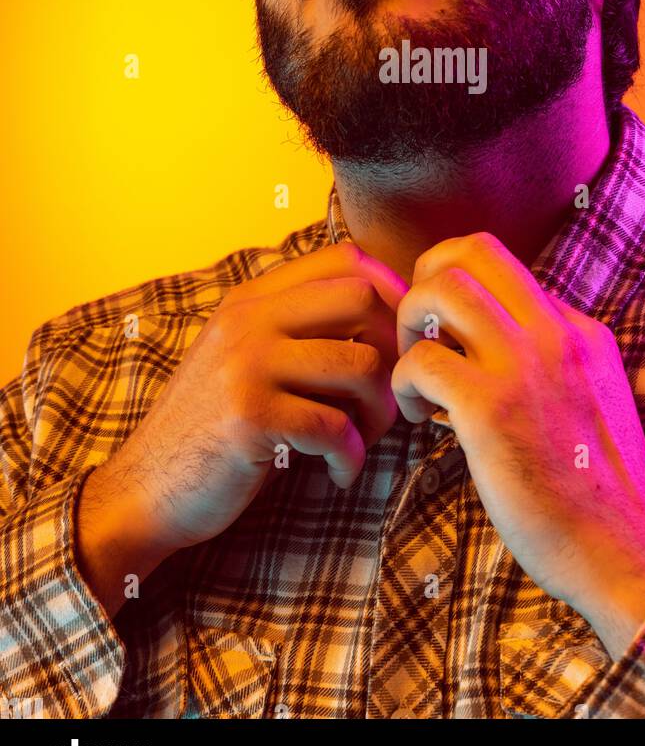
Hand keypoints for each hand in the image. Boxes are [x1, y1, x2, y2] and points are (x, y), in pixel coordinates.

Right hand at [79, 244, 408, 564]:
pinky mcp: (250, 417)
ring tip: (360, 439)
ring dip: (378, 412)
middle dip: (392, 350)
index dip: (389, 292)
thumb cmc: (212, 425)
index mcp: (252, 299)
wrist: (146, 485)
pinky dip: (349, 458)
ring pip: (360, 365)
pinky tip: (338, 472)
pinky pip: (335, 427)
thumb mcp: (244, 355)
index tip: (397, 340)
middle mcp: (249, 320)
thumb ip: (296, 327)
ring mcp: (247, 365)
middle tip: (384, 395)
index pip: (344, 259)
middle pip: (362, 300)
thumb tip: (385, 314)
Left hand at [391, 232, 644, 660]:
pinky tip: (424, 419)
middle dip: (426, 280)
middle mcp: (556, 332)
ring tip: (418, 375)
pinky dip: (405, 384)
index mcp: (581, 329)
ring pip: (440, 288)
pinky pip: (421, 361)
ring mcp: (525, 367)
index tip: (448, 334)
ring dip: (409, 325)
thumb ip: (553, 362)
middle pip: (471, 249)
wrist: (626, 552)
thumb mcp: (592, 399)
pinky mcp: (492, 410)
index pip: (503, 265)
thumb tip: (494, 344)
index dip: (460, 290)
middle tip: (420, 336)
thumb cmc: (600, 492)